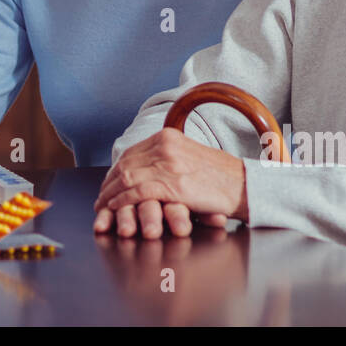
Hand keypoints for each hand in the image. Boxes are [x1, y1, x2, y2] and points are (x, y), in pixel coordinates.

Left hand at [93, 129, 246, 237]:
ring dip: (111, 195)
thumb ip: (166, 158)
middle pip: (125, 164)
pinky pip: (138, 192)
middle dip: (108, 184)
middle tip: (100, 199)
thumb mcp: (189, 155)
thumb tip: (142, 169)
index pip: (131, 153)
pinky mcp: (173, 185)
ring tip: (103, 207)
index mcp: (168, 136)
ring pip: (127, 178)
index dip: (114, 171)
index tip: (107, 184)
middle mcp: (165, 146)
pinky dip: (123, 202)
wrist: (244, 185)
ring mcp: (168, 164)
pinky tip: (117, 208)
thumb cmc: (220, 176)